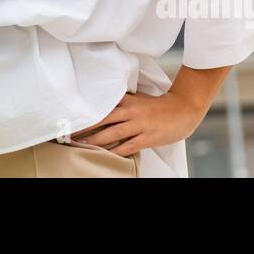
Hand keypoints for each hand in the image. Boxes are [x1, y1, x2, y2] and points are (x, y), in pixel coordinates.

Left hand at [70, 90, 206, 155]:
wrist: (182, 109)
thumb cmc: (159, 105)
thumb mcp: (139, 98)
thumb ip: (122, 101)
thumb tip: (104, 104)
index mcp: (128, 100)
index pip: (103, 105)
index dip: (88, 111)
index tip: (73, 115)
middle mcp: (131, 111)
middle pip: (104, 119)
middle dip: (86, 126)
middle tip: (70, 132)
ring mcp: (139, 125)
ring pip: (113, 133)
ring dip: (96, 139)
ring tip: (82, 144)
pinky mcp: (147, 138)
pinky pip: (128, 146)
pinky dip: (116, 151)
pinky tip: (106, 155)